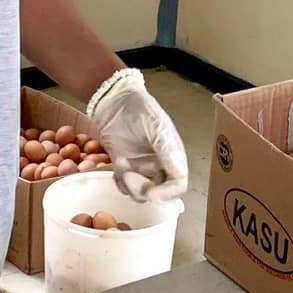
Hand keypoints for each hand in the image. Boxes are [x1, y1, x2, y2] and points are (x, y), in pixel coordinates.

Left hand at [87, 69, 188, 200]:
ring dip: (129, 185)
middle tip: (127, 174)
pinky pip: (124, 186)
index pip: (178, 184)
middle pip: (158, 193)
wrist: (114, 100)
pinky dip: (119, 182)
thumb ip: (166, 148)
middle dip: (143, 190)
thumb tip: (178, 172)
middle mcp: (160, 165)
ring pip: (140, 193)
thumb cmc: (138, 107)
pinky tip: (116, 167)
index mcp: (173, 155)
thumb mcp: (156, 125)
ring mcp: (142, 168)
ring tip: (121, 163)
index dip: (167, 193)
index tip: (151, 193)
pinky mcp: (125, 167)